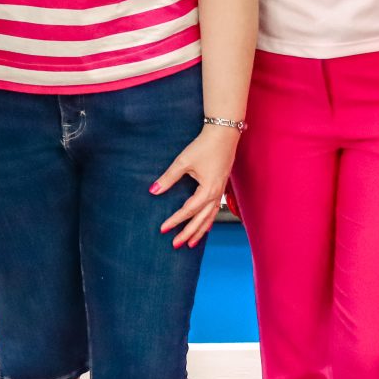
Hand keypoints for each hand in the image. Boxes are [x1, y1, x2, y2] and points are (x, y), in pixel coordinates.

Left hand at [151, 124, 240, 247]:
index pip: (188, 210)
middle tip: (176, 245)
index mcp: (207, 190)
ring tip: (192, 243)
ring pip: (210, 217)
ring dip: (200, 230)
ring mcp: (221, 191)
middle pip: (201, 219)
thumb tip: (153, 191)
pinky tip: (205, 224)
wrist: (224, 134)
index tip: (163, 229)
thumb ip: (168, 178)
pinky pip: (215, 209)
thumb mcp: (183, 162)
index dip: (175, 221)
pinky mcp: (221, 186)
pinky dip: (209, 219)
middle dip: (188, 233)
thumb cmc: (204, 146)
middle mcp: (216, 194)